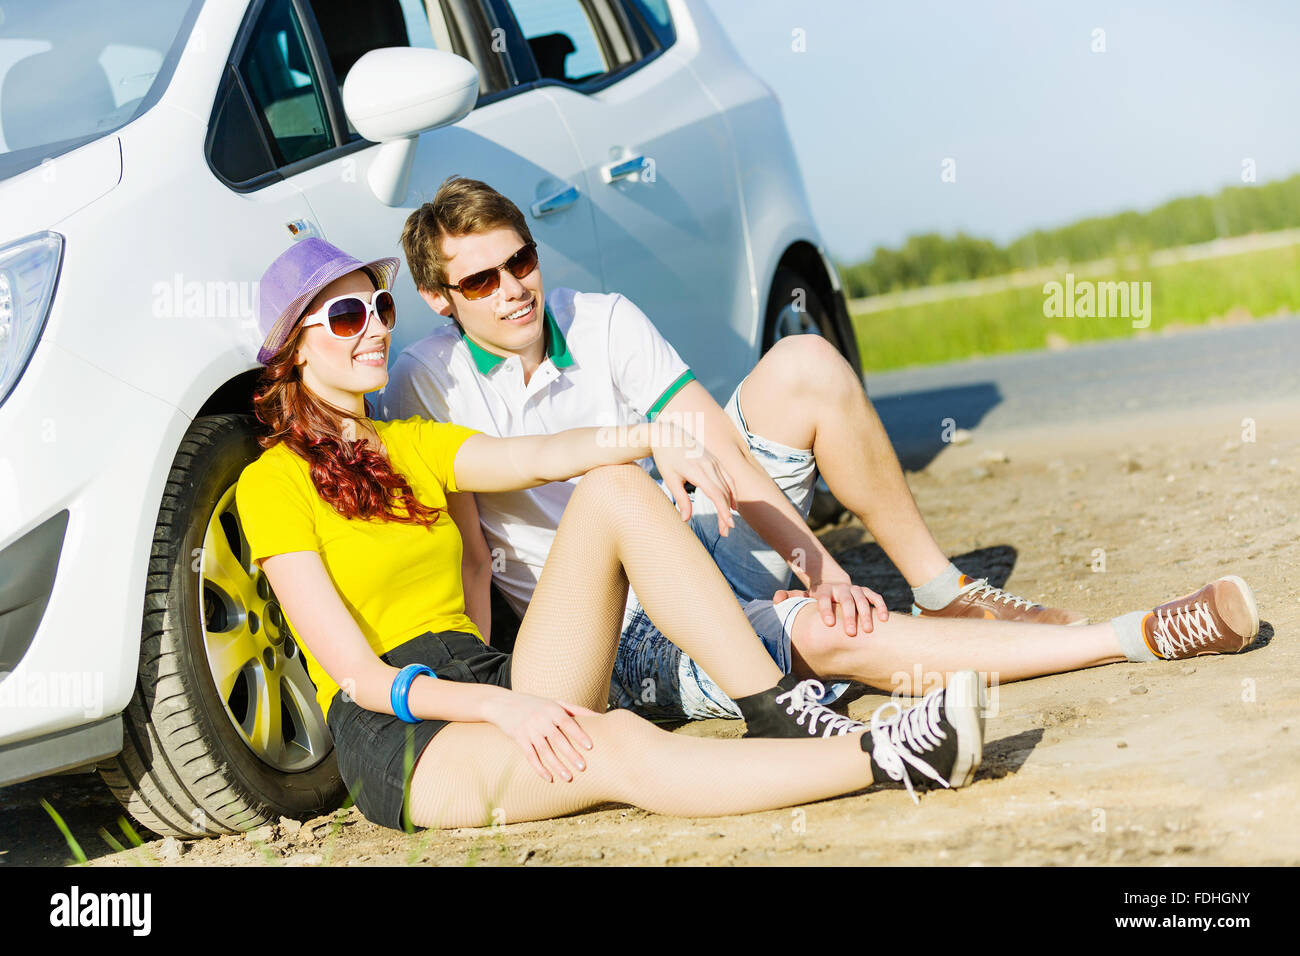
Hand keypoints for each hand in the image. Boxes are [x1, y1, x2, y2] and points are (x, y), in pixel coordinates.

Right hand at [482, 691, 599, 781]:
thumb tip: (600, 716)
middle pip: (558, 739)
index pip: (568, 723)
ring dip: (557, 765)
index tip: (590, 747)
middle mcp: (541, 719)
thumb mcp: (555, 703)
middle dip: (571, 754)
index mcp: (553, 710)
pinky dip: (539, 768)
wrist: (504, 703)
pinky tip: (549, 778)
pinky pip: (530, 756)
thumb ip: (577, 710)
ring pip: (545, 751)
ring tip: (569, 778)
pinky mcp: (519, 739)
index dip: (579, 735)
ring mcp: (529, 730)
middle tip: (583, 767)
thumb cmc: (536, 704)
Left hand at [649, 421, 737, 535]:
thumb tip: (685, 519)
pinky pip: (727, 476)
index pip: (716, 494)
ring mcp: (713, 461)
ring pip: (728, 485)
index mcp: (697, 470)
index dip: (723, 511)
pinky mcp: (714, 459)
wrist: (666, 434)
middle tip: (726, 532)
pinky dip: (732, 491)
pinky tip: (732, 503)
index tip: (727, 525)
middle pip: (724, 493)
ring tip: (728, 521)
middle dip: (726, 514)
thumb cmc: (665, 457)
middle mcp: (709, 465)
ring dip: (730, 504)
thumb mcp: (670, 479)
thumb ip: (681, 499)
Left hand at [773, 582, 888, 636]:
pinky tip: (884, 620)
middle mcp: (840, 589)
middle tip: (850, 633)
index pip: (824, 598)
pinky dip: (880, 607)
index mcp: (824, 590)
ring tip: (868, 630)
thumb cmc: (817, 599)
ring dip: (865, 614)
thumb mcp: (803, 597)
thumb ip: (790, 599)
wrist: (833, 586)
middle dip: (848, 615)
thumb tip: (776, 599)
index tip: (828, 624)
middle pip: (845, 599)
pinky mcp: (866, 592)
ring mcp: (854, 590)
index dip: (825, 609)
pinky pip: (875, 597)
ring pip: (861, 599)